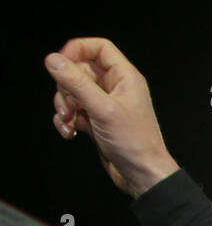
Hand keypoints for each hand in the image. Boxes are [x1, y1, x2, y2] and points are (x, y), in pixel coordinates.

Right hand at [44, 38, 178, 197]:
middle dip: (66, 86)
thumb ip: (76, 83)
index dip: (77, 50)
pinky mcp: (97, 123)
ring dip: (64, 105)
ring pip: (74, 92)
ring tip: (68, 120)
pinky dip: (67, 120)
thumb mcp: (102, 109)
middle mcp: (115, 89)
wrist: (143, 177)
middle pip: (80, 70)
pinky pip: (75, 112)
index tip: (60, 62)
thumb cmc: (134, 144)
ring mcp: (105, 106)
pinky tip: (69, 132)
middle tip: (67, 103)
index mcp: (125, 77)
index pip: (99, 48)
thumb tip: (53, 61)